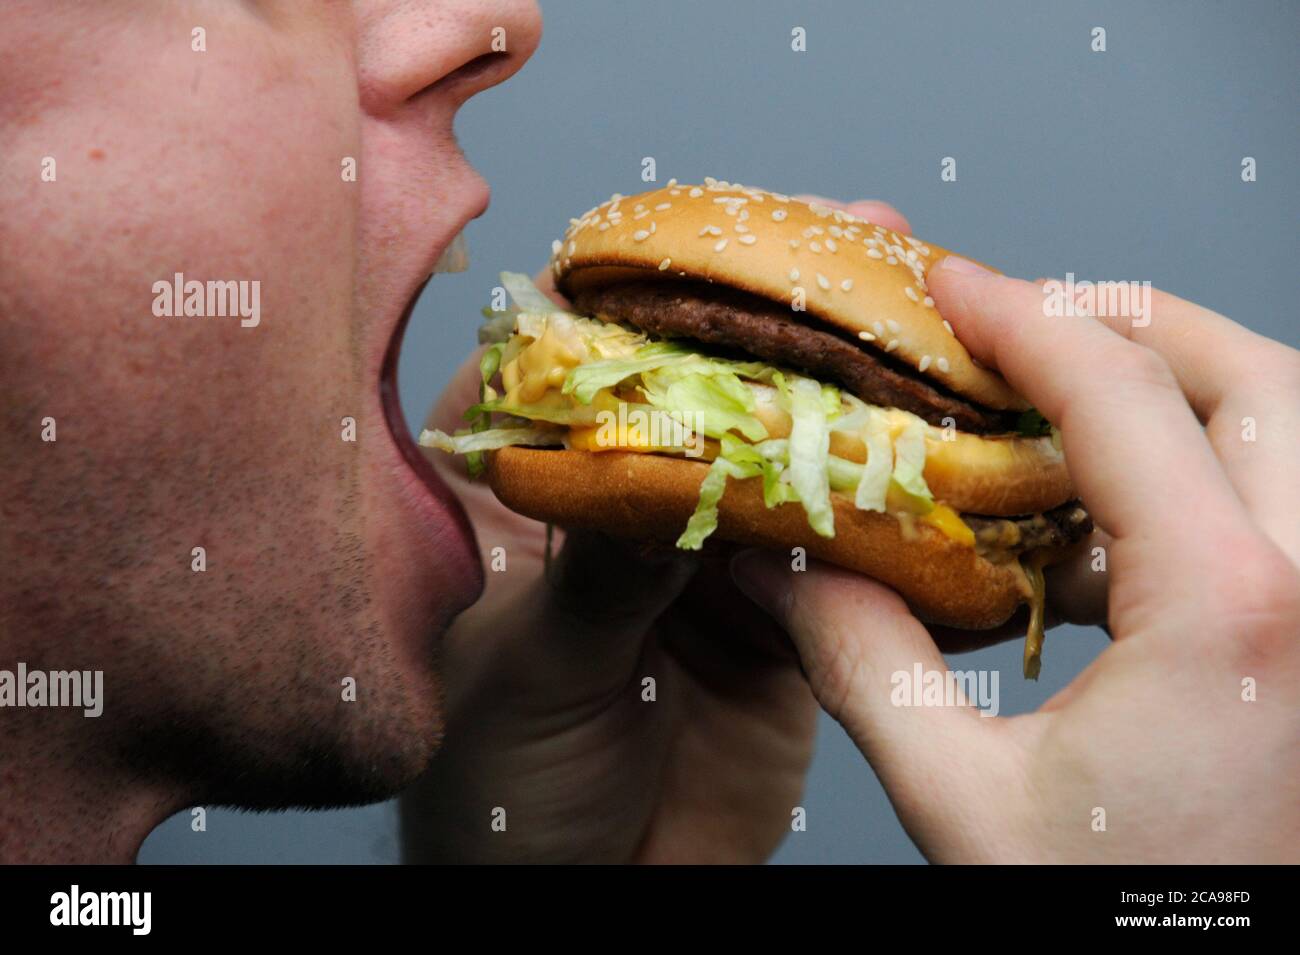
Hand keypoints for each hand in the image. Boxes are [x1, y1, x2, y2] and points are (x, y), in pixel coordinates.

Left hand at [399, 199, 913, 862]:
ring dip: (845, 399)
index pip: (575, 360)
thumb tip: (677, 453)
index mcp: (524, 492)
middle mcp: (625, 505)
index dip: (638, 290)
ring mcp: (712, 559)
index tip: (704, 236)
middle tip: (852, 244)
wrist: (585, 896)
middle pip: (701, 391)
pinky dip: (885, 509)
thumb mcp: (527, 661)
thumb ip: (602, 564)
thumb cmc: (496, 784)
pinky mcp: (787, 620)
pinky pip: (839, 554)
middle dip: (773, 324)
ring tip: (913, 318)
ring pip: (783, 458)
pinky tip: (933, 452)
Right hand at [731, 258, 1299, 861]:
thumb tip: (794, 569)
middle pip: (1254, 376)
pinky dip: (1200, 479)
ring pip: (1291, 435)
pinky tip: (1108, 527)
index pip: (1120, 397)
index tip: (955, 283)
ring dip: (1182, 392)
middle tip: (1030, 319)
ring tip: (1066, 402)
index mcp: (1230, 611)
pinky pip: (1279, 514)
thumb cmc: (1130, 924)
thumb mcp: (967, 806)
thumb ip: (866, 668)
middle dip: (1134, 321)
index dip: (1023, 316)